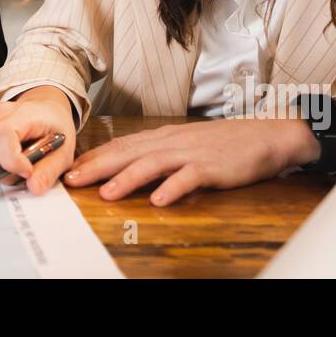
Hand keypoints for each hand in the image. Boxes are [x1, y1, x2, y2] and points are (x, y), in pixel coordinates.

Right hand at [0, 85, 77, 195]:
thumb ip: (51, 170)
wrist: (45, 108)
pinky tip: (6, 155)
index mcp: (23, 113)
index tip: (28, 172)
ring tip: (16, 162)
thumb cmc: (55, 126)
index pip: (3, 134)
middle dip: (4, 172)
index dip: (12, 160)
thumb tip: (34, 187)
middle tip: (24, 170)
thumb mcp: (64, 150)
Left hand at [64, 118, 321, 205]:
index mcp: (163, 137)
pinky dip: (173, 188)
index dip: (95, 157)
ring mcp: (191, 153)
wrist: (265, 136)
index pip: (121, 145)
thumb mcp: (185, 143)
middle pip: (128, 152)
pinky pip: (189, 178)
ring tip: (107, 193)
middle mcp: (172, 142)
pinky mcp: (212, 167)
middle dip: (98, 166)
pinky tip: (158, 200)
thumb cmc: (223, 144)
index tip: (70, 168)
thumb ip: (158, 153)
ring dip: (128, 178)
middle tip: (72, 180)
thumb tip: (126, 165)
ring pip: (152, 163)